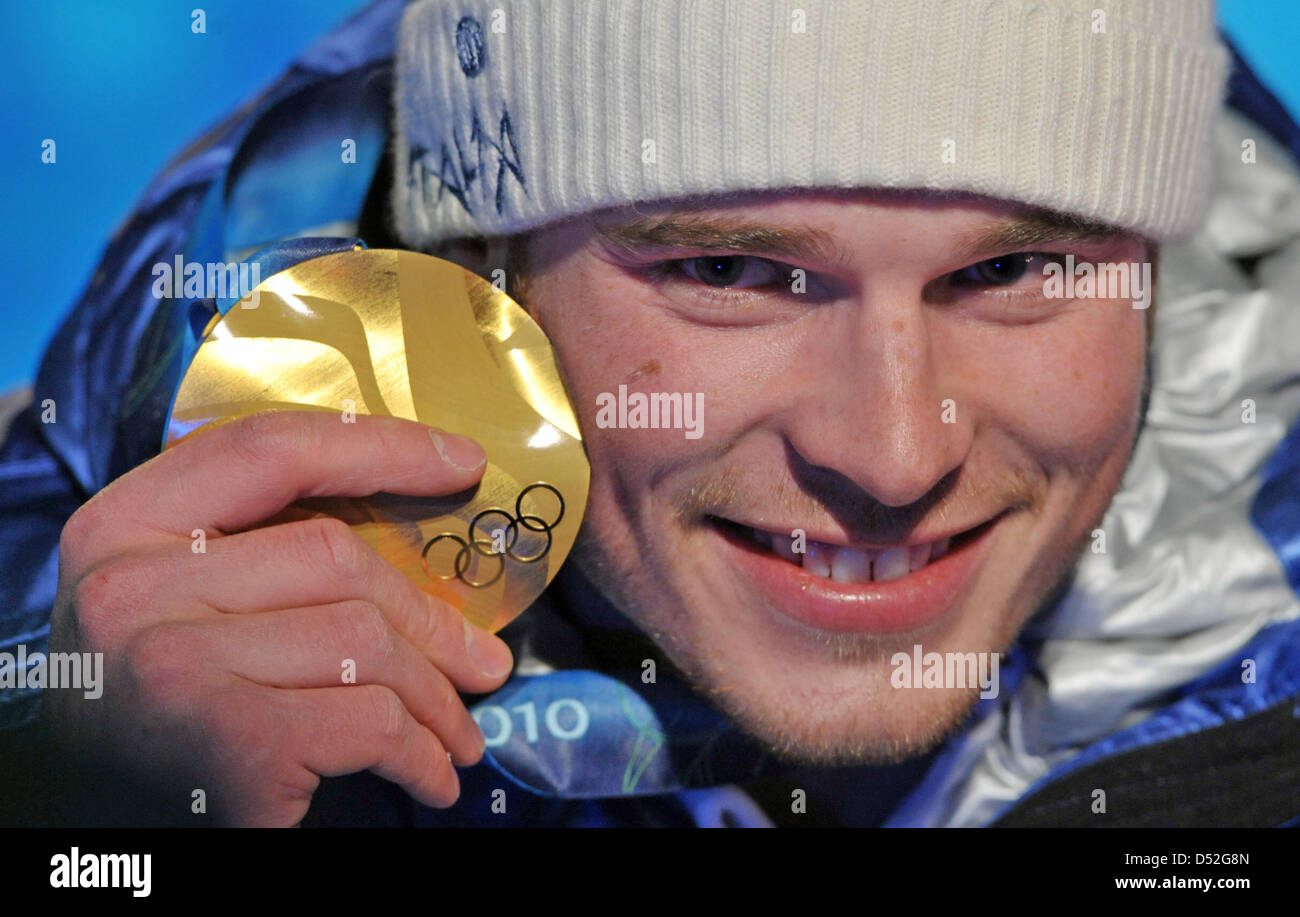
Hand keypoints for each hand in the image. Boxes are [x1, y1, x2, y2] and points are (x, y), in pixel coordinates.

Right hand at [45, 411, 513, 825]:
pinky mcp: (230, 737)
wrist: (97, 830)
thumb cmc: (159, 713)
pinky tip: (432, 774)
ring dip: (436, 697)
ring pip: (366, 640)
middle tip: (482, 662)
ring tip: (457, 734)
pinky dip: (423, 751)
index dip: (380, 448)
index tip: (464, 462)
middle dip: (431, 617)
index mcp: (123, 525)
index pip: (271, 449)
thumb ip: (262, 553)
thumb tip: (428, 552)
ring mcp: (176, 662)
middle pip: (335, 556)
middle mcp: (132, 586)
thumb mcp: (179, 606)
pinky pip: (374, 719)